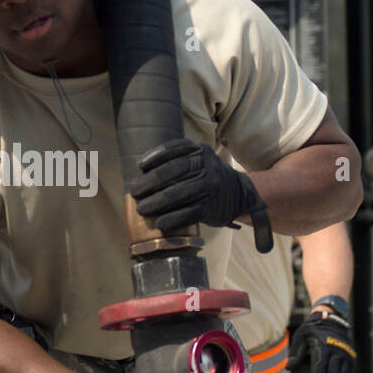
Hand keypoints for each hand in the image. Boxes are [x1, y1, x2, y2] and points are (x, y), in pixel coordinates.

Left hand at [131, 138, 272, 250]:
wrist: (238, 193)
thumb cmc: (207, 176)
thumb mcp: (199, 159)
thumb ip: (177, 160)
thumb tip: (142, 172)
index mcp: (201, 151)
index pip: (175, 150)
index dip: (155, 157)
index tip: (139, 166)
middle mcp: (207, 166)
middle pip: (174, 172)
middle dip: (150, 182)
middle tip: (133, 191)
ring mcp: (211, 186)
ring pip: (180, 193)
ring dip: (157, 202)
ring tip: (141, 208)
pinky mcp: (212, 207)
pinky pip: (190, 213)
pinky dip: (173, 219)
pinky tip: (159, 222)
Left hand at [287, 305, 356, 372]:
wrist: (331, 319)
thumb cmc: (311, 330)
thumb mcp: (300, 337)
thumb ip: (295, 353)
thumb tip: (288, 369)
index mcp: (322, 346)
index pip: (320, 367)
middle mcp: (336, 350)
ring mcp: (346, 353)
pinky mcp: (352, 356)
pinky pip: (351, 372)